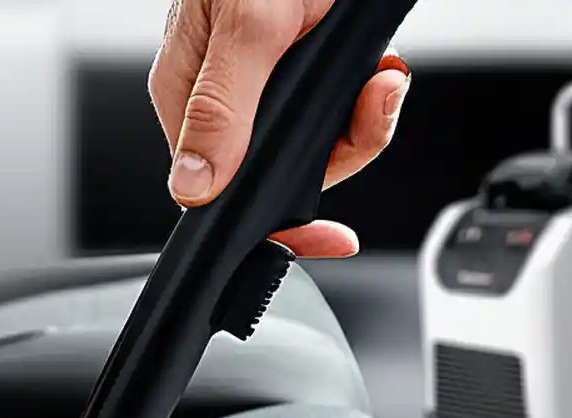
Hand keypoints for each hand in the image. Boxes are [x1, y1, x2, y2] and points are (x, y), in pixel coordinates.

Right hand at [149, 0, 410, 257]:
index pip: (220, 187)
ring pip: (318, 141)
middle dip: (343, 147)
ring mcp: (263, 79)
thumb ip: (221, 109)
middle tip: (370, 106)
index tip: (327, 237)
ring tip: (381, 78)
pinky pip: (337, 107)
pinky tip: (380, 68)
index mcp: (190, 94)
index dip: (277, 217)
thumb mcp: (252, 27)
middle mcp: (223, 95)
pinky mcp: (301, 64)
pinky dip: (370, 94)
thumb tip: (193, 186)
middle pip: (282, 167)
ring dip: (364, 117)